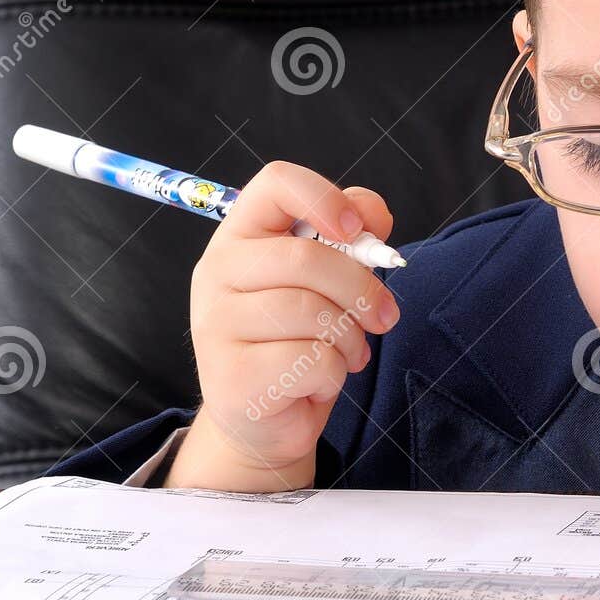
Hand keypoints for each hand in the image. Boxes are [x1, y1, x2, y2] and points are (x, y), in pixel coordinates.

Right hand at [169, 162, 400, 490]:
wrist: (265, 417)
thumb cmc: (300, 337)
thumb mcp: (329, 281)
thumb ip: (352, 235)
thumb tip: (372, 212)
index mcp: (242, 235)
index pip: (276, 182)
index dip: (325, 198)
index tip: (358, 231)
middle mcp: (217, 271)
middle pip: (305, 257)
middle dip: (361, 289)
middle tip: (384, 316)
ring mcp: (215, 323)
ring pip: (312, 312)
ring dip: (350, 338)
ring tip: (347, 352)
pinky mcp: (231, 375)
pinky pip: (310, 359)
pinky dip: (334, 372)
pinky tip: (317, 380)